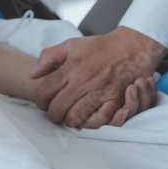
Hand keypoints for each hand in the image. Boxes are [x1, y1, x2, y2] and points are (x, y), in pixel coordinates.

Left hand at [31, 27, 167, 128]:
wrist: (133, 45)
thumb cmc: (102, 46)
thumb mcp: (72, 44)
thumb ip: (49, 56)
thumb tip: (34, 73)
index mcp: (72, 68)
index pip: (44, 91)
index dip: (39, 101)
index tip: (43, 103)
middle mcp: (84, 81)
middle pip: (57, 108)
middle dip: (53, 114)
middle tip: (56, 112)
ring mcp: (100, 92)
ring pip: (75, 117)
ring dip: (69, 120)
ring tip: (70, 116)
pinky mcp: (116, 100)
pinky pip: (98, 121)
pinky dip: (89, 124)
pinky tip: (87, 119)